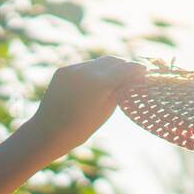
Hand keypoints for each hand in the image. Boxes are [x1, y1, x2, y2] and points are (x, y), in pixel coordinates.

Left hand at [27, 56, 144, 150]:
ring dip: (110, 68)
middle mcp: (85, 71)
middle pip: (112, 61)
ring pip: (98, 62)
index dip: (137, 70)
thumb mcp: (106, 110)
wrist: (47, 132)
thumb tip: (131, 80)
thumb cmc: (80, 128)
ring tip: (116, 79)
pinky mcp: (63, 70)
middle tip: (133, 75)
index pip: (124, 69)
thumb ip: (119, 91)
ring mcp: (72, 69)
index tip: (145, 73)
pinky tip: (98, 83)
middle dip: (124, 66)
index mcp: (98, 83)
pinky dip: (95, 72)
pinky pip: (85, 67)